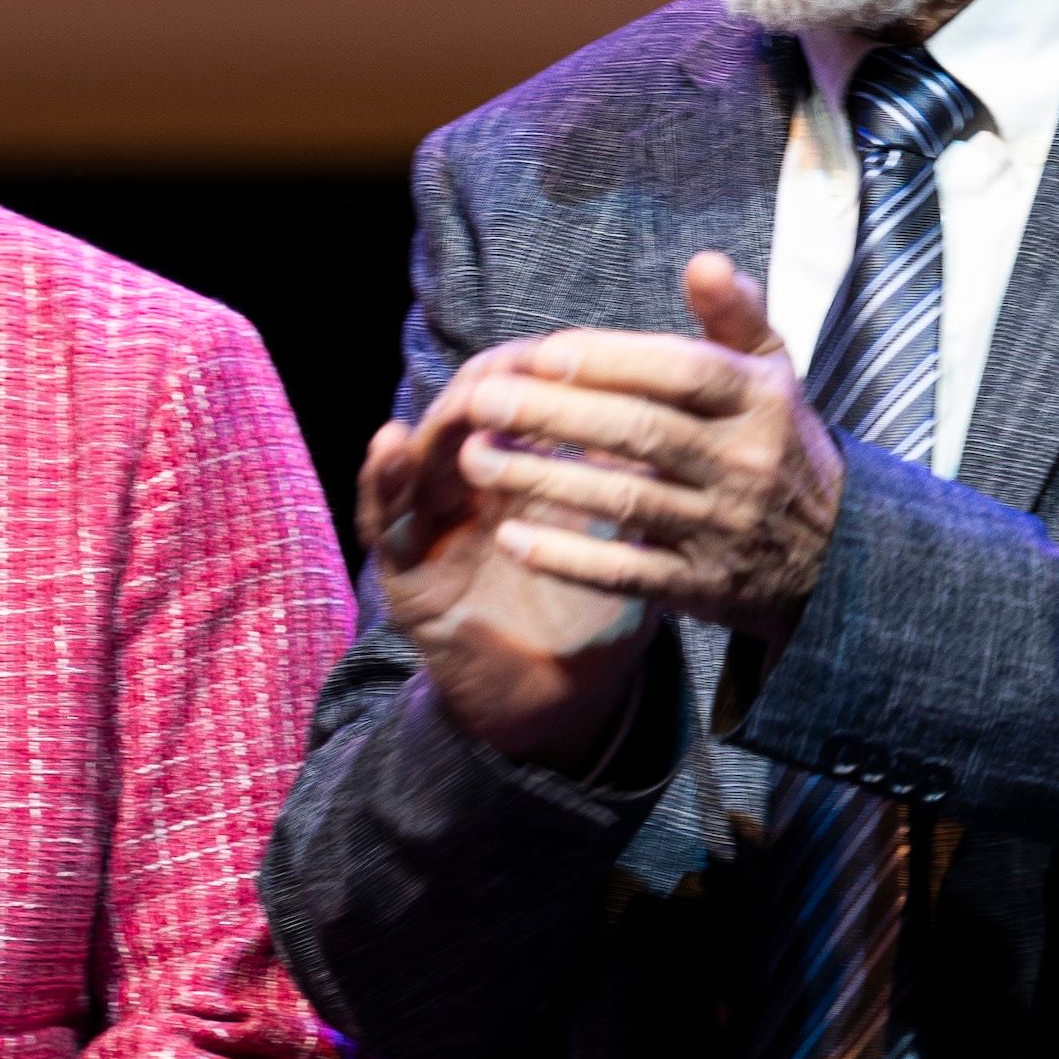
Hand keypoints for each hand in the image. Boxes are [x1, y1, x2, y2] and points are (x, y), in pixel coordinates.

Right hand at [363, 351, 655, 765]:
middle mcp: (472, 492)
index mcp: (523, 474)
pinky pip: (380, 522)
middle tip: (521, 368)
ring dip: (436, 422)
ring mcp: (433, 530)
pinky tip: (390, 443)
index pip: (522, 401)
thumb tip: (679, 409)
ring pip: (419, 456)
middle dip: (492, 387)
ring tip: (464, 397)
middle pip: (467, 417)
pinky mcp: (405, 575)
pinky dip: (379, 479)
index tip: (573, 354)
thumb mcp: (627, 538)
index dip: (541, 373)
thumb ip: (640, 480)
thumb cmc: (598, 616)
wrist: (567, 705)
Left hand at [449, 253, 846, 649]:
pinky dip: (567, 557)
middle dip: (555, 413)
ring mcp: (723, 528)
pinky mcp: (700, 586)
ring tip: (475, 456)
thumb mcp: (772, 374)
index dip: (611, 359)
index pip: (683, 371)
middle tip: (482, 399)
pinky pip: (626, 571)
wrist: (836, 557)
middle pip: (641, 431)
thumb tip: (704, 261)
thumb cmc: (777, 443)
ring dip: (543, 477)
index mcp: (760, 401)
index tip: (540, 351)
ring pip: (624, 498)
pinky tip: (511, 535)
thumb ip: (735, 316)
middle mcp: (745, 463)